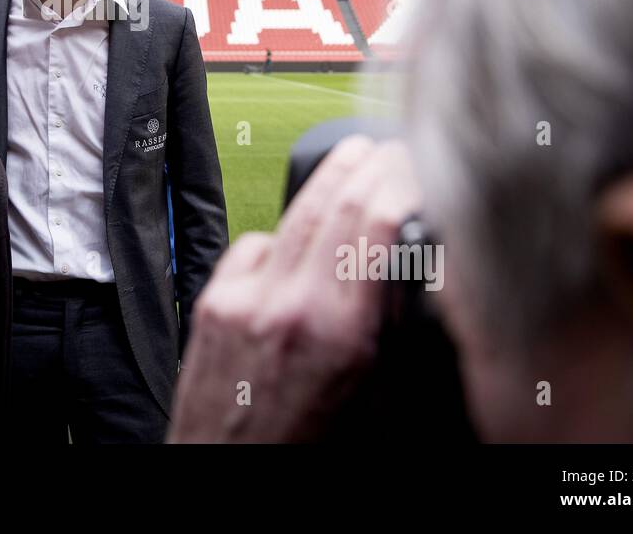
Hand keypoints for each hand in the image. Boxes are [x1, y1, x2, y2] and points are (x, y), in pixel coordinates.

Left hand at [168, 136, 420, 442]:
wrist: (227, 484)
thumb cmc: (308, 452)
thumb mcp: (376, 396)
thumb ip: (389, 325)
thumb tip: (409, 267)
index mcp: (336, 332)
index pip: (373, 222)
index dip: (400, 181)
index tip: (419, 164)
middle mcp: (283, 305)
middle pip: (332, 206)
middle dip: (367, 166)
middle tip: (391, 146)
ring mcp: (240, 300)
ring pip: (292, 217)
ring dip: (326, 182)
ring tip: (352, 158)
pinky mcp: (212, 304)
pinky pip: (254, 246)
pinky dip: (283, 232)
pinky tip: (301, 231)